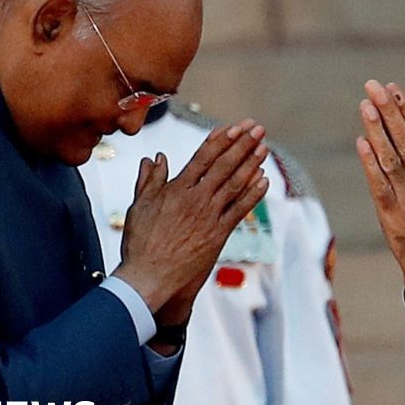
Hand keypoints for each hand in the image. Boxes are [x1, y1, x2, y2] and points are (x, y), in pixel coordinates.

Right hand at [112, 119, 269, 326]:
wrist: (149, 277)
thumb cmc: (140, 243)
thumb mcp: (139, 206)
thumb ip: (149, 180)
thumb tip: (156, 158)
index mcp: (176, 189)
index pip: (203, 157)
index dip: (221, 139)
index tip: (234, 126)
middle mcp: (196, 199)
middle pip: (224, 165)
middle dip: (242, 144)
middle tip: (257, 128)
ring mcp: (209, 216)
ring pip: (235, 184)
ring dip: (252, 163)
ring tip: (264, 147)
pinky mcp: (218, 234)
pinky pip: (239, 210)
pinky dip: (253, 194)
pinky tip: (264, 180)